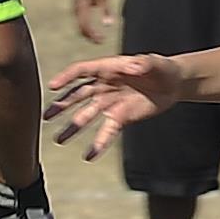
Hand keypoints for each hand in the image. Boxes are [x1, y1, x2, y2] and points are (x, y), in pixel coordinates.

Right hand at [45, 53, 186, 157]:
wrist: (173, 84)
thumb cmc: (162, 68)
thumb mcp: (156, 63)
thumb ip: (146, 63)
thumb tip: (137, 65)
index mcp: (108, 68)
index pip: (82, 71)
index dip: (67, 77)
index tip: (53, 87)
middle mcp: (104, 85)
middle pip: (77, 95)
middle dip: (62, 105)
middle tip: (45, 117)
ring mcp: (110, 102)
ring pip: (87, 115)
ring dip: (73, 127)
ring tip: (59, 140)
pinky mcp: (120, 118)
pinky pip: (107, 131)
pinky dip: (98, 143)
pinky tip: (90, 155)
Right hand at [73, 0, 113, 44]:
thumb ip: (106, 11)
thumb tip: (108, 25)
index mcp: (82, 8)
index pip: (86, 26)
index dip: (93, 35)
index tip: (101, 40)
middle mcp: (76, 10)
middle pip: (81, 28)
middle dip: (90, 37)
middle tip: (100, 41)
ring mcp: (75, 9)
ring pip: (79, 26)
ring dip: (88, 33)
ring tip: (98, 38)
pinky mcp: (77, 8)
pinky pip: (80, 21)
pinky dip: (86, 28)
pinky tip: (93, 30)